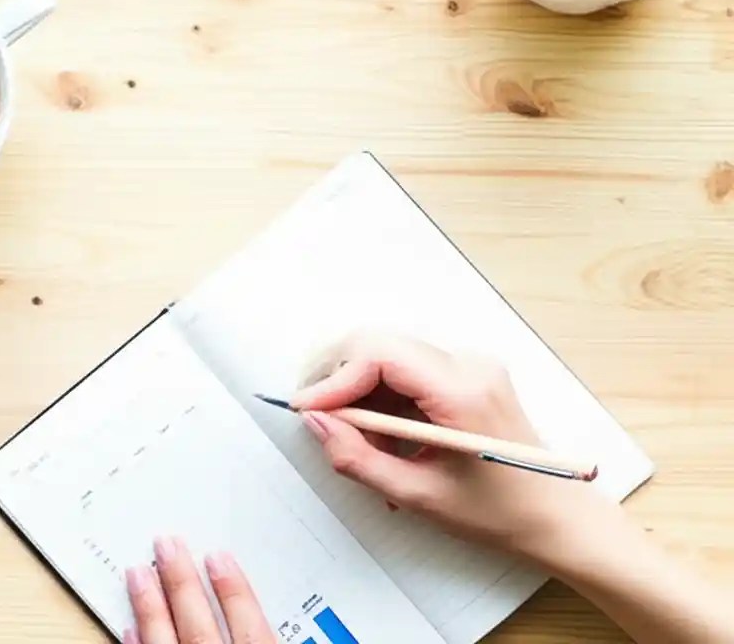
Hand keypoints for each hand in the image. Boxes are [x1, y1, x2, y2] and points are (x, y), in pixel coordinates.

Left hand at [124, 537, 274, 643]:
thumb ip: (266, 634)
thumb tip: (270, 618)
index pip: (250, 631)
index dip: (235, 592)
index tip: (219, 558)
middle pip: (199, 629)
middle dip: (181, 584)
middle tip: (167, 545)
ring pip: (165, 643)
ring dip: (150, 607)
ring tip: (137, 572)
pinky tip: (130, 625)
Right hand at [293, 330, 616, 561]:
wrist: (558, 517)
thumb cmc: (499, 513)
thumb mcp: (418, 494)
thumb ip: (358, 458)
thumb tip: (316, 423)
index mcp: (463, 391)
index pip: (378, 354)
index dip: (334, 380)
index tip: (306, 410)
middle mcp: (469, 364)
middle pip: (379, 345)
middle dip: (342, 382)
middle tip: (326, 426)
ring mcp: (470, 366)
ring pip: (388, 356)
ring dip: (361, 394)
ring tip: (364, 444)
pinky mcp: (467, 375)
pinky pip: (406, 370)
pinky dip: (383, 399)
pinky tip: (385, 438)